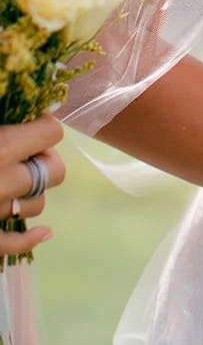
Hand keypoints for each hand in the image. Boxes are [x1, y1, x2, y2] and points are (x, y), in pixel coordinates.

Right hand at [0, 116, 64, 257]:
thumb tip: (37, 101)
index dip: (43, 126)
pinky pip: (14, 244)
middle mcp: (2, 183)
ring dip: (30, 191)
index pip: (51, 133)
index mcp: (0, 149)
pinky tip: (45, 232)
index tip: (32, 122)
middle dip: (45, 160)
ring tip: (10, 177)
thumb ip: (6, 116)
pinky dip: (30, 239)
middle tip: (26, 152)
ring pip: (36, 204)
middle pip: (54, 172)